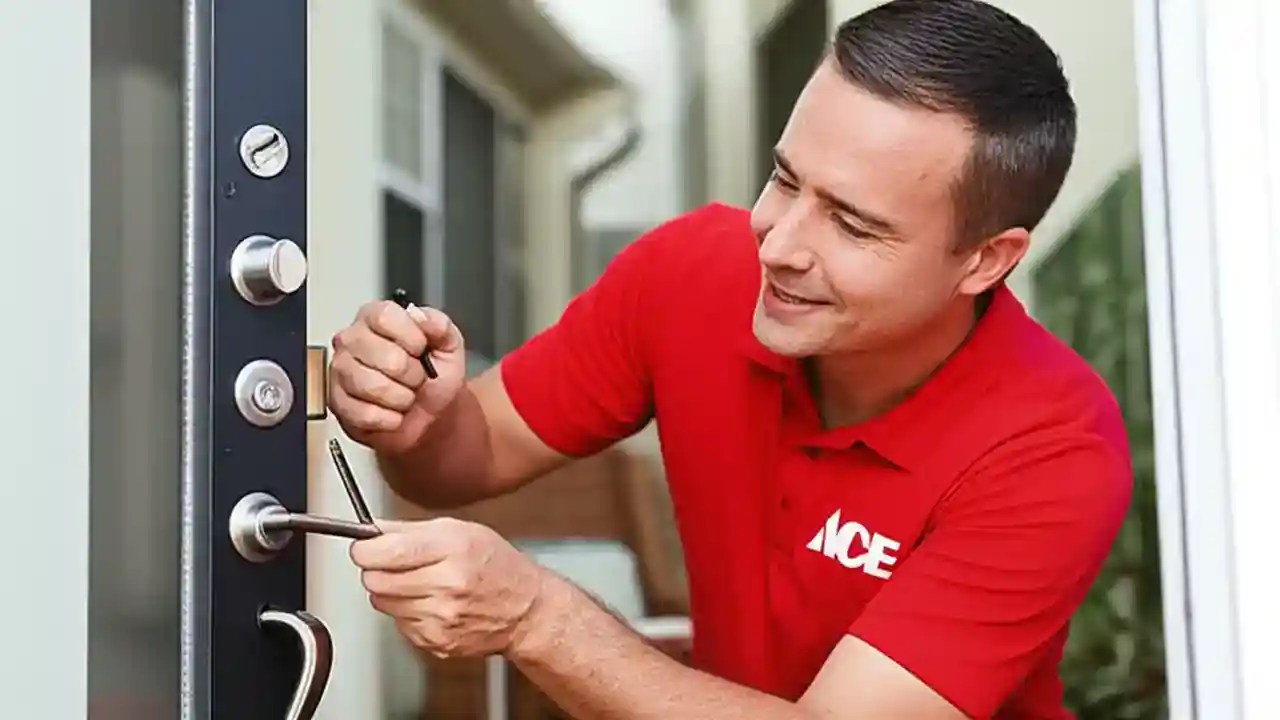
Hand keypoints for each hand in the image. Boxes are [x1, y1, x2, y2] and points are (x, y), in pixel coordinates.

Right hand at [329, 300, 465, 453]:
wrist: (431, 416)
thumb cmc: (434, 376)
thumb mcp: (448, 345)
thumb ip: (439, 325)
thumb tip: (419, 315)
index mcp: (375, 317)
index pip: (385, 317)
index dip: (411, 338)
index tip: (422, 349)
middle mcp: (351, 340)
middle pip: (385, 356)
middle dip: (412, 374)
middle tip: (415, 377)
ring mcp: (340, 371)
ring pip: (373, 387)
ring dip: (401, 398)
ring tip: (404, 395)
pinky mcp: (338, 403)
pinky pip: (366, 414)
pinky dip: (389, 419)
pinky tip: (392, 412)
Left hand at [351, 518, 546, 658]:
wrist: (525, 610)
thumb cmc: (496, 565)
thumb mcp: (460, 530)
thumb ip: (411, 529)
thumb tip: (372, 529)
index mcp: (452, 550)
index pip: (387, 552)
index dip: (365, 549)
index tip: (364, 547)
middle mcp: (447, 585)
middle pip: (376, 581)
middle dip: (377, 570)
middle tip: (393, 565)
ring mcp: (441, 618)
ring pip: (383, 603)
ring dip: (392, 592)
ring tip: (420, 584)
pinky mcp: (435, 641)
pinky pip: (399, 624)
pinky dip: (407, 613)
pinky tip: (431, 604)